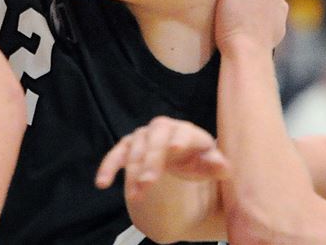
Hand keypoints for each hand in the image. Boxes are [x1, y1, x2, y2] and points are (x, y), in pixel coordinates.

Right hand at [95, 116, 228, 199]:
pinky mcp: (129, 147)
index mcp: (187, 132)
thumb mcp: (212, 166)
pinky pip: (117, 155)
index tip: (176, 148)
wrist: (183, 161)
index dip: (180, 139)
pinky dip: (108, 167)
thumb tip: (223, 165)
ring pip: (136, 150)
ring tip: (135, 195)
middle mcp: (163, 129)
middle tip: (149, 183)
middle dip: (151, 162)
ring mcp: (144, 137)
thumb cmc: (200, 163)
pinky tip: (102, 183)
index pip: (183, 132)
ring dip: (133, 172)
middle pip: (155, 141)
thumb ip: (217, 166)